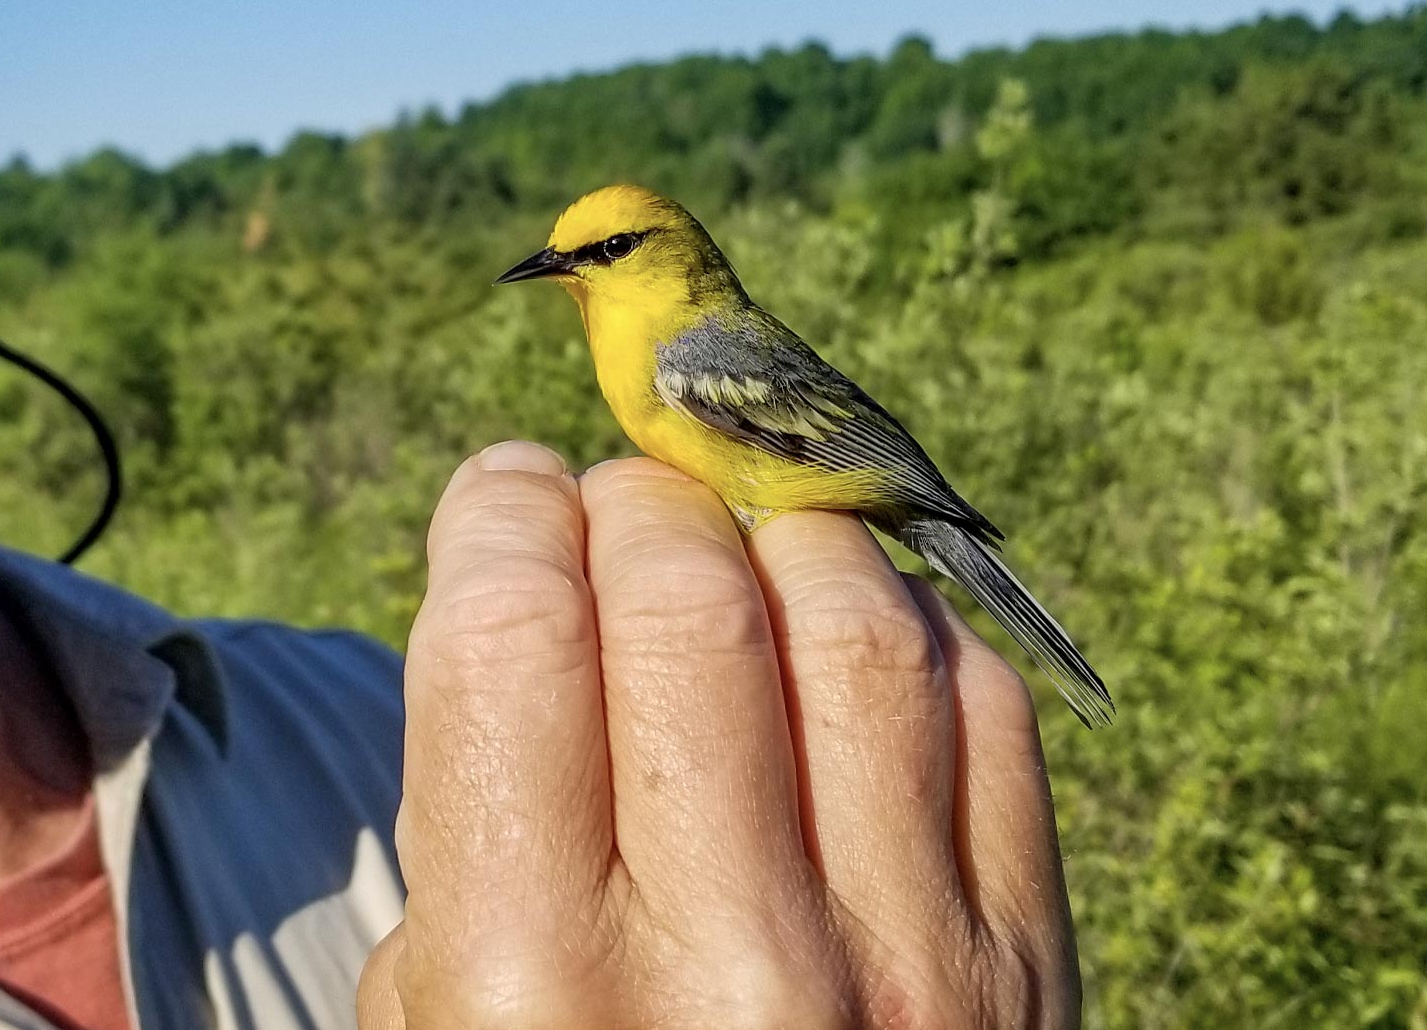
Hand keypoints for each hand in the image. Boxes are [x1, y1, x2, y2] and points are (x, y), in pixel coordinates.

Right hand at [360, 443, 1079, 1028]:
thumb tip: (540, 592)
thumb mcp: (446, 1018)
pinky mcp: (1028, 968)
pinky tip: (836, 635)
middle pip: (686, 597)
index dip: (497, 519)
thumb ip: (473, 819)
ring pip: (853, 619)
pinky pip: (981, 709)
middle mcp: (729, 962)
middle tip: (609, 510)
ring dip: (774, 535)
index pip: (511, 635)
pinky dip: (901, 625)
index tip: (501, 497)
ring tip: (726, 545)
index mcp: (538, 980)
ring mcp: (903, 963)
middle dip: (632, 503)